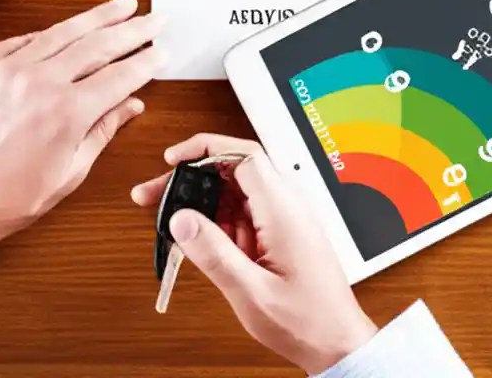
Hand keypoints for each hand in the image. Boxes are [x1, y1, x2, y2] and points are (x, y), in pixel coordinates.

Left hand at [0, 0, 162, 245]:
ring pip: (63, 31)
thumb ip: (104, 130)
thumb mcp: (71, 171)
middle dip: (133, 29)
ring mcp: (7, 68)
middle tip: (154, 19)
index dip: (146, 61)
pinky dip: (53, 32)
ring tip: (122, 5)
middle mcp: (37, 83)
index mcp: (66, 113)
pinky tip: (72, 27)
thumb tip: (131, 105)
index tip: (161, 51)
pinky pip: (26, 38)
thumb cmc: (9, 195)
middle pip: (99, 44)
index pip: (121, 75)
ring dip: (98, 16)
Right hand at [131, 135, 376, 373]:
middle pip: (233, 171)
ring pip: (235, 194)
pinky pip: (243, 216)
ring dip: (201, 204)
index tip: (173, 160)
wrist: (337, 342)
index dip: (205, 149)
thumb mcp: (251, 291)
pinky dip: (216, 223)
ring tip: (169, 222)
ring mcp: (285, 220)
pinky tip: (198, 241)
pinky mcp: (281, 234)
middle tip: (155, 194)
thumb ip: (214, 254)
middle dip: (192, 177)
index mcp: (283, 211)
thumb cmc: (307, 322)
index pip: (243, 156)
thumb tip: (181, 220)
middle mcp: (287, 207)